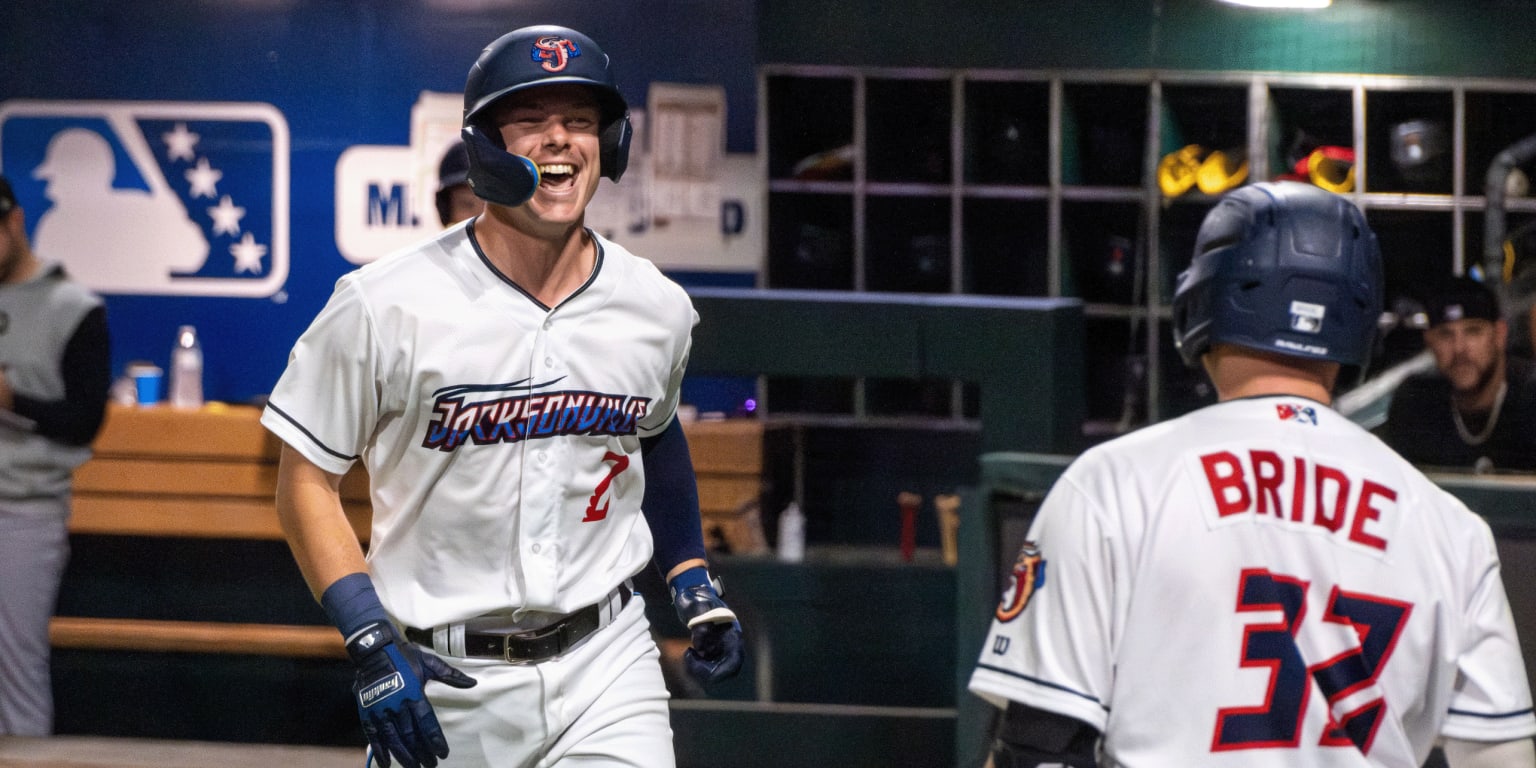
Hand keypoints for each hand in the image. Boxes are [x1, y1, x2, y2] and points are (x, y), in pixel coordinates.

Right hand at [345, 622, 476, 767]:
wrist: (374, 649)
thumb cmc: (404, 656)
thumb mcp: (430, 663)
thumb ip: (451, 676)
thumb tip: (473, 683)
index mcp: (414, 694)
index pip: (427, 723)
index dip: (435, 740)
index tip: (443, 753)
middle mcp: (397, 705)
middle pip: (411, 735)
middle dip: (422, 752)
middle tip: (430, 765)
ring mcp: (380, 710)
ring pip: (393, 739)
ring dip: (404, 756)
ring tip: (414, 767)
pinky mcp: (366, 712)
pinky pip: (373, 736)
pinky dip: (379, 751)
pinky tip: (386, 764)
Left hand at [670, 574, 743, 685]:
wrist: (692, 593)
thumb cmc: (696, 599)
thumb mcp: (697, 609)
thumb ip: (700, 626)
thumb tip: (699, 646)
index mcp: (732, 633)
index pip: (734, 661)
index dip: (722, 671)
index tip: (706, 673)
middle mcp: (730, 642)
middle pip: (725, 669)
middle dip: (707, 671)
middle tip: (690, 659)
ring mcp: (721, 646)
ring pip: (716, 668)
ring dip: (701, 669)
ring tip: (688, 655)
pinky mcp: (712, 648)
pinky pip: (708, 664)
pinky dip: (698, 664)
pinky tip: (689, 653)